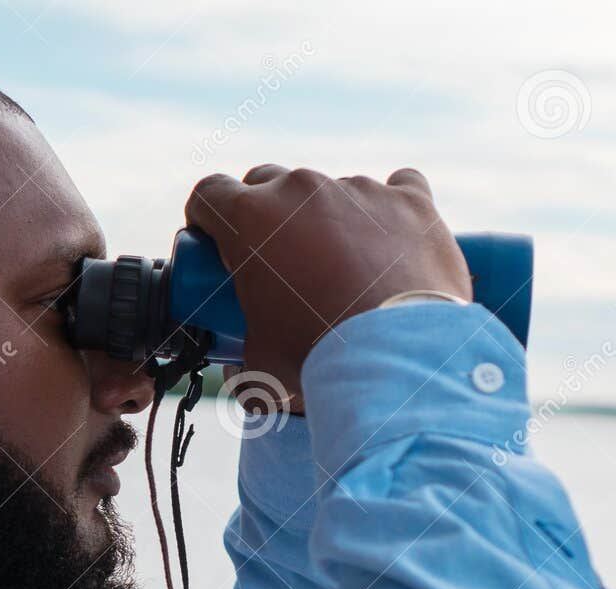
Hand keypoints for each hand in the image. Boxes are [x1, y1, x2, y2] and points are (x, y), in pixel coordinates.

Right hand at [185, 165, 469, 392]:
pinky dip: (393, 209)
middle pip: (267, 181)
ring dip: (328, 215)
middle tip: (274, 253)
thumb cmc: (316, 358)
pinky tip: (395, 234)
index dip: (207, 216)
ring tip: (343, 263)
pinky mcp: (408, 199)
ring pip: (331, 189)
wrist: (395, 354)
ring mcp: (357, 188)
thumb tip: (243, 379)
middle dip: (263, 210)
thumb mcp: (262, 365)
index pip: (209, 194)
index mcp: (250, 219)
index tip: (215, 239)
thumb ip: (243, 367)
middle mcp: (300, 189)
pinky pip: (399, 185)